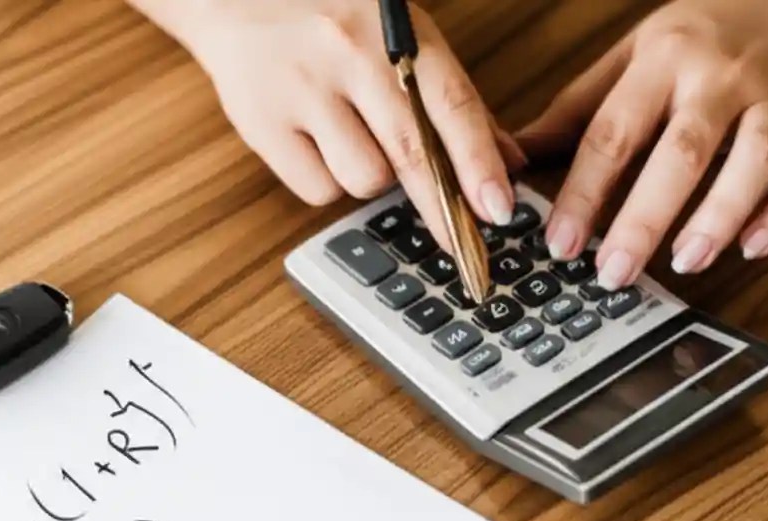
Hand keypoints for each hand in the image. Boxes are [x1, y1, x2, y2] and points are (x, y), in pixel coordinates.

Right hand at [131, 0, 524, 250]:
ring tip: (354, 138)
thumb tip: (507, 161)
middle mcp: (348, 55)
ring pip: (363, 179)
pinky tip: (318, 145)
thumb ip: (450, 96)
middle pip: (410, 153)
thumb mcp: (398, 32)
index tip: (500, 210)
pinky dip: (327, 182)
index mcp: (395, 30)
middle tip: (467, 249)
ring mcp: (302, 90)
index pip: (451, 105)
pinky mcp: (261, 123)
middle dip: (444, 209)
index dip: (479, 164)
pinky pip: (316, 189)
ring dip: (372, 177)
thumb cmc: (326, 12)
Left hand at [516, 0, 767, 288]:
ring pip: (753, 163)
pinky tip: (753, 248)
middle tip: (614, 272)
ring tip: (685, 262)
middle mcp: (721, 79)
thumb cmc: (707, 36)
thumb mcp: (634, 55)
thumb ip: (576, 110)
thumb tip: (514, 157)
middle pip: (682, 153)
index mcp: (664, 60)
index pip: (614, 132)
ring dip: (719, 218)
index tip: (560, 242)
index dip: (584, 192)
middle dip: (645, 218)